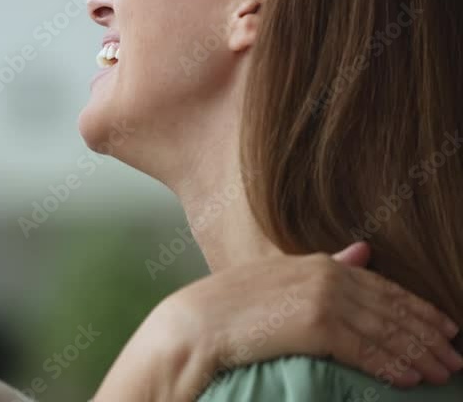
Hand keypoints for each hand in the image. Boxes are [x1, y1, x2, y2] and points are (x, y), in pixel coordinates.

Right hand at [94, 242, 461, 401]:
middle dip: (426, 334)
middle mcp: (324, 274)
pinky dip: (390, 365)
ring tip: (440, 373)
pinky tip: (408, 379)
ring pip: (384, 330)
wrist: (194, 325)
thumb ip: (324, 267)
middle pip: (390, 307)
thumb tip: (363, 250)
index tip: (443, 327)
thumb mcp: (279, 280)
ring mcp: (320, 298)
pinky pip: (364, 349)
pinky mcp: (315, 324)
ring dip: (417, 354)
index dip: (416, 308)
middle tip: (453, 357)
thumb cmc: (227, 309)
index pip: (381, 286)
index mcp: (316, 262)